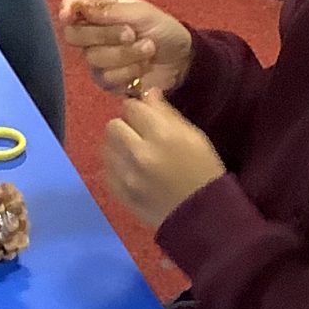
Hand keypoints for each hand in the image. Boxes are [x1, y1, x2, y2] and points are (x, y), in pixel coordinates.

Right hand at [58, 0, 192, 95]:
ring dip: (125, 54)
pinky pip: (106, 78)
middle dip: (104, 35)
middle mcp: (92, 33)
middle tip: (131, 33)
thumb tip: (81, 9)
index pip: (71, 7)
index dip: (67, 10)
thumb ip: (111, 10)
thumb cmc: (162, 28)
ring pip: (93, 58)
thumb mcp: (142, 12)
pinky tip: (143, 66)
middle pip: (73, 35)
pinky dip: (129, 71)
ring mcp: (97, 58)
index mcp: (99, 10)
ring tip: (148, 48)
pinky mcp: (107, 80)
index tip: (70, 14)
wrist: (182, 59)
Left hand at [103, 95, 224, 226]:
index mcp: (161, 135)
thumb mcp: (194, 136)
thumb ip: (167, 113)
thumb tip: (148, 93)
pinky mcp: (119, 193)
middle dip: (126, 127)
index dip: (138, 109)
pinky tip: (131, 171)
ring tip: (134, 154)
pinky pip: (106, 169)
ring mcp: (126, 176)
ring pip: (106, 146)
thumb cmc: (203, 170)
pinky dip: (116, 167)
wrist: (201, 215)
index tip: (146, 117)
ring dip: (118, 146)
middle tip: (139, 136)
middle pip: (113, 125)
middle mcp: (139, 153)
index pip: (132, 107)